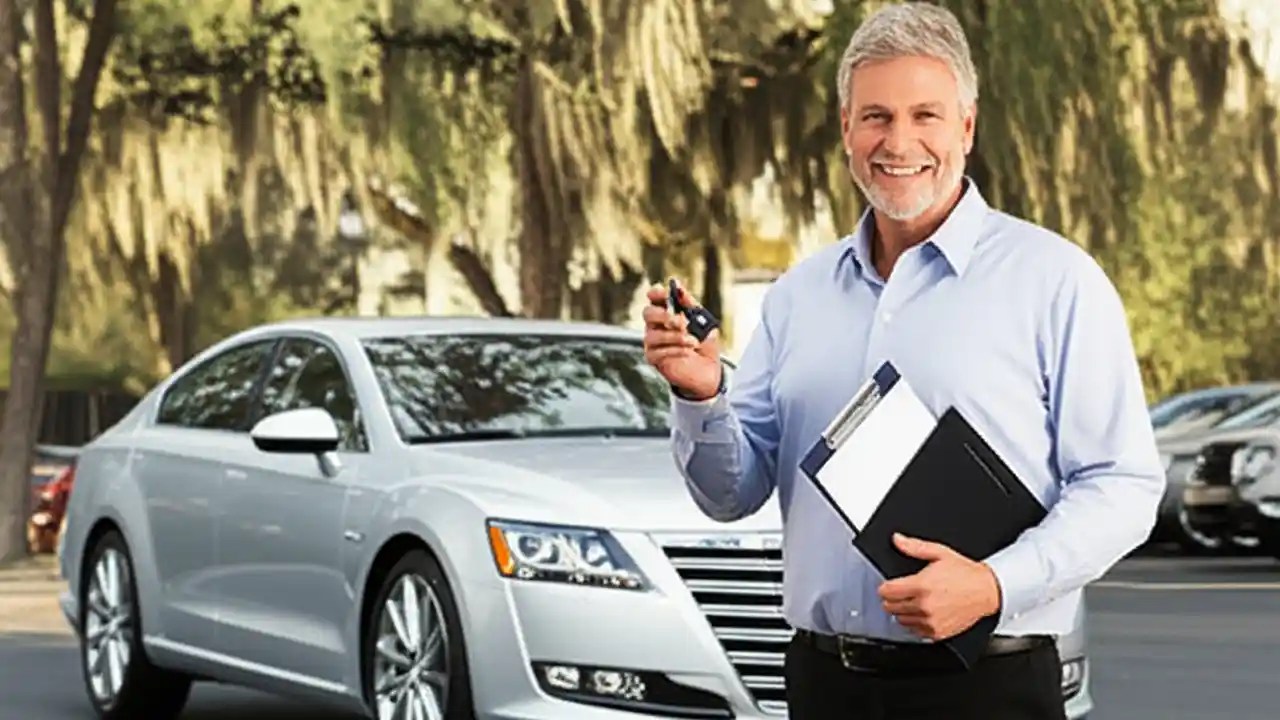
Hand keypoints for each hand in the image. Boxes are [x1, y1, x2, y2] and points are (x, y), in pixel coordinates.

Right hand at [642, 281, 721, 399]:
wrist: (709, 371)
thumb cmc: (704, 344)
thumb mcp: (702, 321)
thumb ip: (691, 305)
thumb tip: (679, 287)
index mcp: (667, 312)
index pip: (654, 298)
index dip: (657, 293)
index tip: (666, 292)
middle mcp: (656, 325)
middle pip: (648, 314)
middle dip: (664, 315)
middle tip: (681, 321)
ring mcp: (653, 342)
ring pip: (652, 335)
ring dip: (674, 336)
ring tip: (693, 341)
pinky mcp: (654, 358)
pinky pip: (657, 352)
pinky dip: (675, 350)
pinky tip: (688, 351)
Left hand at [877, 533, 1001, 640]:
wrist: (986, 591)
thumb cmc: (965, 573)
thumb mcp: (939, 553)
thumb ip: (915, 547)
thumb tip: (898, 540)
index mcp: (921, 586)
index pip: (886, 592)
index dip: (884, 587)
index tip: (888, 586)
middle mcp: (924, 606)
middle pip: (890, 607)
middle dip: (892, 599)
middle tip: (901, 593)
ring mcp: (930, 622)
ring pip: (900, 621)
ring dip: (902, 612)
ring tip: (913, 602)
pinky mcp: (937, 633)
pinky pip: (914, 631)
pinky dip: (915, 623)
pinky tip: (922, 613)